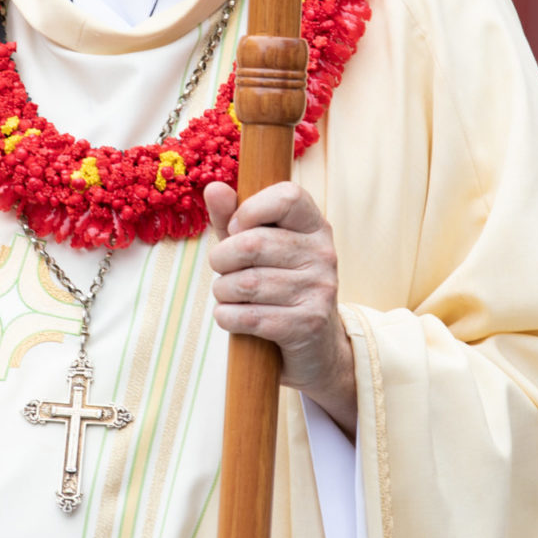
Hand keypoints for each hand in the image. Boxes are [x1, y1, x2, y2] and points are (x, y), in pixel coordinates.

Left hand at [205, 179, 357, 436]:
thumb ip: (233, 219)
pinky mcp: (308, 324)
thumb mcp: (257, 250)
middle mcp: (323, 254)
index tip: (236, 230)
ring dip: (223, 292)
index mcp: (315, 226)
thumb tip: (214, 187)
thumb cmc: (278, 288)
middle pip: (252, 244)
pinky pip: (248, 316)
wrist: (317, 349)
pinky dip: (227, 318)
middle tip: (223, 271)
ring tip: (229, 297)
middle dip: (221, 259)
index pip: (287, 196)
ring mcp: (319, 290)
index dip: (249, 210)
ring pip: (245, 283)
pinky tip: (233, 318)